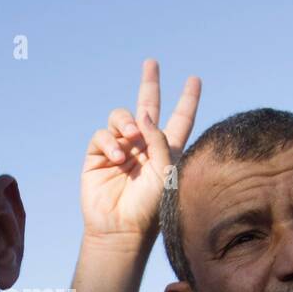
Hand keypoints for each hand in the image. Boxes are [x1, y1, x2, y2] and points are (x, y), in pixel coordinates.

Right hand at [80, 59, 200, 243]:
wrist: (121, 229)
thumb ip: (158, 139)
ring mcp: (120, 149)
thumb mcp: (165, 171)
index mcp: (166, 150)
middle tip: (151, 62)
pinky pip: (103, 135)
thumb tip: (142, 116)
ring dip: (126, 123)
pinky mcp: (98, 156)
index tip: (194, 79)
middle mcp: (143, 146)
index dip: (188, 100)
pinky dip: (110, 141)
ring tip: (131, 137)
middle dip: (149, 84)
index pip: (180, 119)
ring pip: (121, 117)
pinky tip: (117, 157)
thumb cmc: (150, 207)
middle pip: (147, 107)